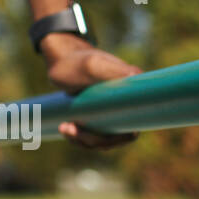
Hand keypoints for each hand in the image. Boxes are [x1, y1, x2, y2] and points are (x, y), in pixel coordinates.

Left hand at [40, 34, 142, 149]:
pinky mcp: (100, 115)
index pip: (132, 130)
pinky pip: (95, 135)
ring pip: (104, 139)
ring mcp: (114, 111)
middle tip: (68, 128)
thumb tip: (137, 78)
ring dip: (84, 140)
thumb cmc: (75, 62)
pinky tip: (65, 127)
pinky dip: (80, 137)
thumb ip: (112, 71)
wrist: (61, 58)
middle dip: (93, 140)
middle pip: (117, 138)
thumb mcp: (91, 65)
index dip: (115, 139)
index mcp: (132, 93)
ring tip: (64, 127)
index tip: (91, 134)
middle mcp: (127, 104)